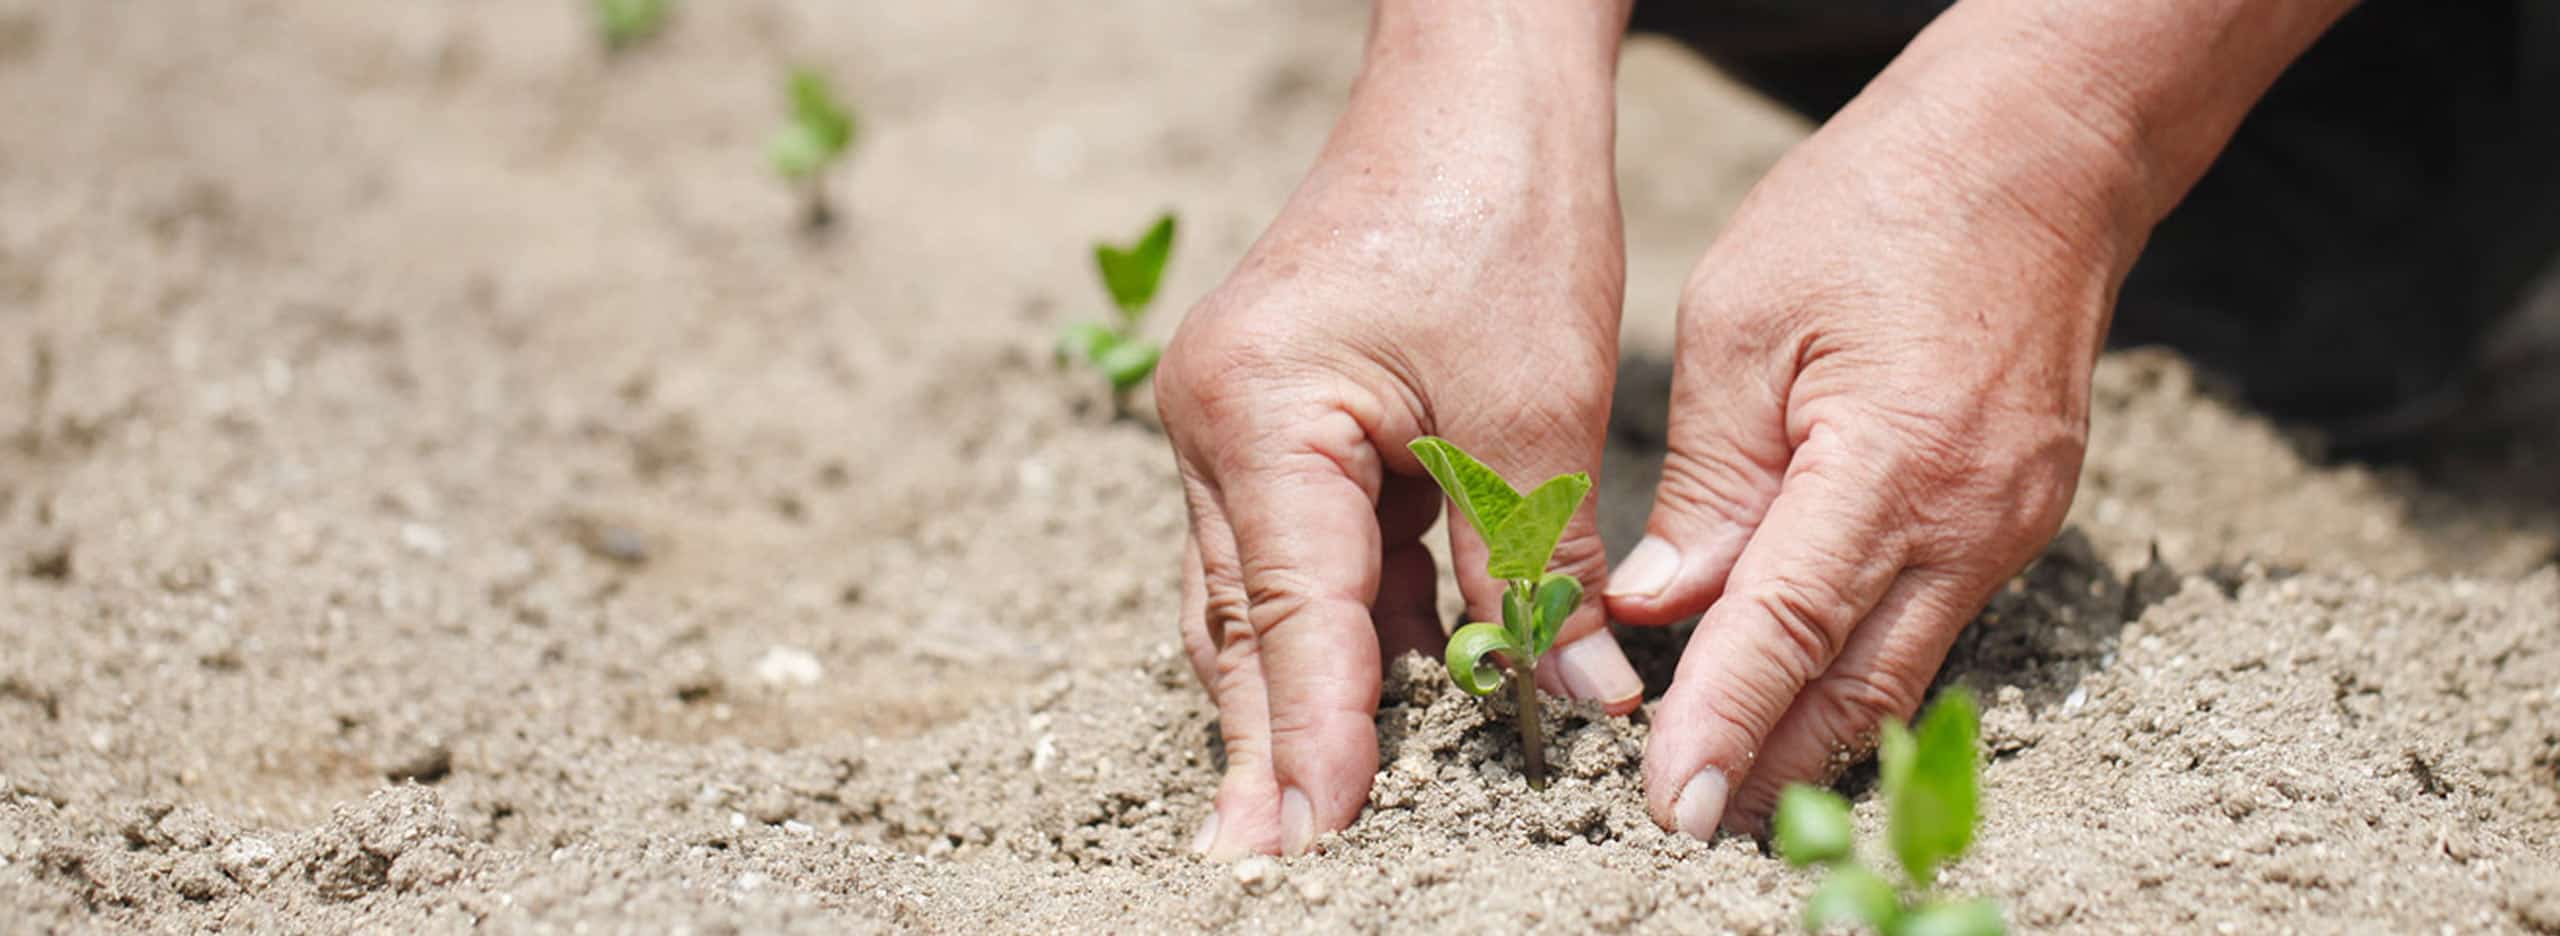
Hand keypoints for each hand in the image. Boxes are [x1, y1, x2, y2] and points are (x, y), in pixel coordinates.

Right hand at [1156, 0, 1634, 858]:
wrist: (1474, 82)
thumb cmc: (1501, 211)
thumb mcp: (1534, 410)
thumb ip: (1538, 568)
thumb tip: (1574, 704)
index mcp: (1260, 409)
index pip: (1293, 607)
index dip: (1315, 730)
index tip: (1318, 831)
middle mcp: (1219, 422)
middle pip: (1245, 617)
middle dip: (1267, 741)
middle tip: (1266, 858)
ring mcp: (1240, 418)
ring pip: (1265, 590)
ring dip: (1299, 692)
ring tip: (1301, 813)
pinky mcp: (1283, 416)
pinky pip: (1302, 545)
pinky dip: (1340, 621)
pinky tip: (1370, 697)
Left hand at [1609, 75, 2124, 838]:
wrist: (2042, 150)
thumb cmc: (1878, 206)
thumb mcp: (1746, 321)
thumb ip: (1709, 478)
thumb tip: (1657, 603)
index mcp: (1893, 464)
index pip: (1789, 631)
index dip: (1726, 725)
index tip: (1672, 804)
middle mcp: (1971, 519)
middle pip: (1859, 688)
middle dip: (1771, 767)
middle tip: (1687, 821)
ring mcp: (2011, 524)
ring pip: (1902, 669)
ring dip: (1816, 733)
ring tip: (1730, 781)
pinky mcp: (2021, 515)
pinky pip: (1932, 621)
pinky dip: (1860, 668)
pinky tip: (1799, 688)